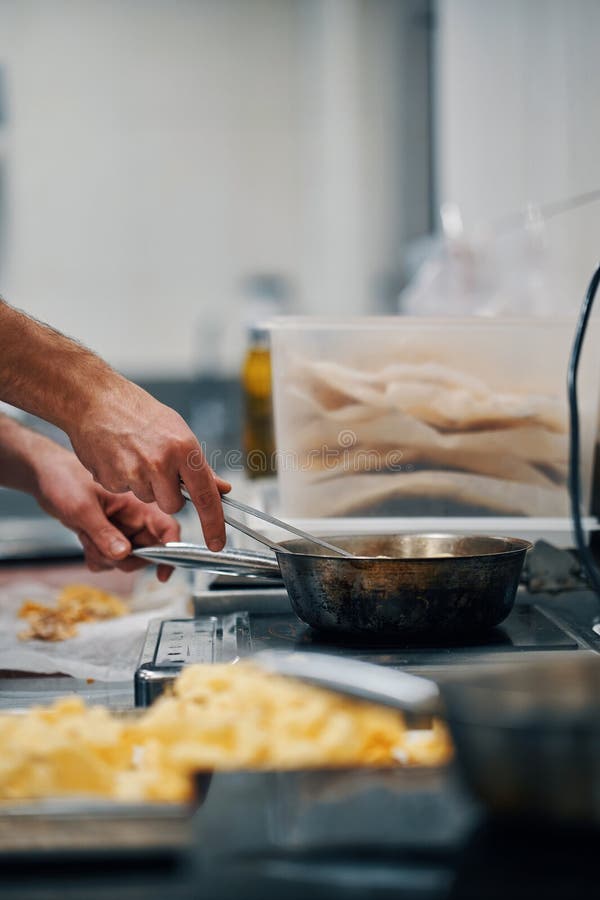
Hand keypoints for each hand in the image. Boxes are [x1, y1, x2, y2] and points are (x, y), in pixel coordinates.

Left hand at [34, 449, 180, 580]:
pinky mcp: (110, 536)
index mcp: (139, 504)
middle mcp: (135, 517)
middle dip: (125, 559)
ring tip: (88, 539)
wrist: (46, 476)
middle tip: (103, 550)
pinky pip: (112, 560)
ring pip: (128, 559)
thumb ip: (104, 533)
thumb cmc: (65, 480)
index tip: (163, 574)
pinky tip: (84, 541)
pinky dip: (98, 558)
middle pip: (149, 552)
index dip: (172, 552)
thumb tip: (124, 556)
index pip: (167, 529)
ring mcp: (123, 528)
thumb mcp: (83, 508)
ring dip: (107, 558)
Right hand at [69, 379, 230, 550]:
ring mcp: (135, 472)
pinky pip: (124, 492)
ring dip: (143, 485)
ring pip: (148, 499)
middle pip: (173, 506)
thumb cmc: (138, 412)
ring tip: (134, 455)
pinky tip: (117, 457)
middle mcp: (162, 462)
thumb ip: (197, 466)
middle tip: (157, 469)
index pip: (206, 496)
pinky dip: (122, 479)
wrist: (95, 400)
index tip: (217, 543)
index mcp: (184, 449)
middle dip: (167, 495)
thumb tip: (221, 489)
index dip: (214, 524)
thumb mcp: (178, 432)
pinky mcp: (111, 479)